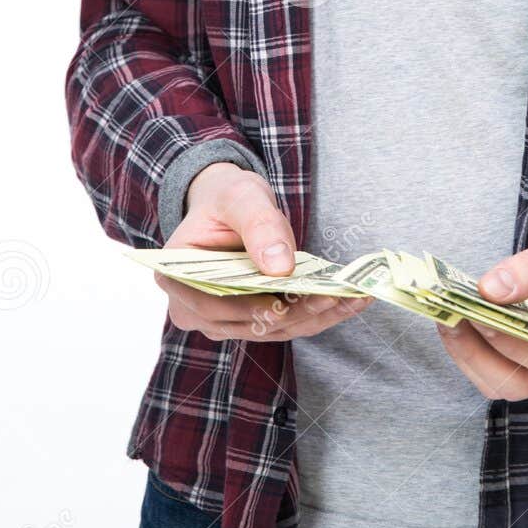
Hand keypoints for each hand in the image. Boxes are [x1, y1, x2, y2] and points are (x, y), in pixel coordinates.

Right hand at [153, 161, 373, 342]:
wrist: (231, 206)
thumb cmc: (228, 198)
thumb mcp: (240, 197)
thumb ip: (258, 225)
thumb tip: (279, 266)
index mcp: (175, 276)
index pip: (211, 302)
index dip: (248, 308)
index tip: (286, 304)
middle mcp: (193, 308)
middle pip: (246, 322)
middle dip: (293, 312)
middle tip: (335, 296)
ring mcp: (223, 321)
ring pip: (271, 330)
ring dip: (313, 317)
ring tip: (351, 298)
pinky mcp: (251, 322)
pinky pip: (286, 326)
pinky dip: (318, 316)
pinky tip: (350, 302)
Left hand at [435, 208, 527, 401]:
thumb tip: (489, 290)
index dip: (513, 339)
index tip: (476, 310)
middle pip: (523, 380)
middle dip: (479, 352)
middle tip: (447, 314)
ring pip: (507, 383)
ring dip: (471, 356)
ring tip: (445, 317)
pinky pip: (504, 371)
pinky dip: (477, 351)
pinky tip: (459, 320)